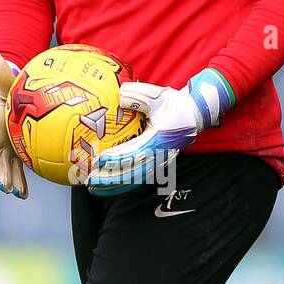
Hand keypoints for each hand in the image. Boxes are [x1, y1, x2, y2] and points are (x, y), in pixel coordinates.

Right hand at [0, 54, 28, 198]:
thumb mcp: (4, 78)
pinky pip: (15, 169)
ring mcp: (1, 147)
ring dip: (4, 177)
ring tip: (9, 189)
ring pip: (1, 164)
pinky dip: (19, 181)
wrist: (7, 96)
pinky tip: (23, 194)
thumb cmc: (6, 86)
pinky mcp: (12, 154)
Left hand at [86, 67, 233, 195]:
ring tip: (93, 188)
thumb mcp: (159, 96)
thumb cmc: (174, 105)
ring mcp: (159, 163)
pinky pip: (138, 179)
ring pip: (133, 179)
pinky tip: (107, 188)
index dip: (116, 159)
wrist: (194, 116)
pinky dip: (122, 185)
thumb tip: (120, 94)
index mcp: (158, 141)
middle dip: (110, 178)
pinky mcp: (157, 166)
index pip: (134, 153)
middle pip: (131, 172)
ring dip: (113, 185)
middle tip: (89, 179)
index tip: (99, 160)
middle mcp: (159, 156)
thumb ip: (139, 95)